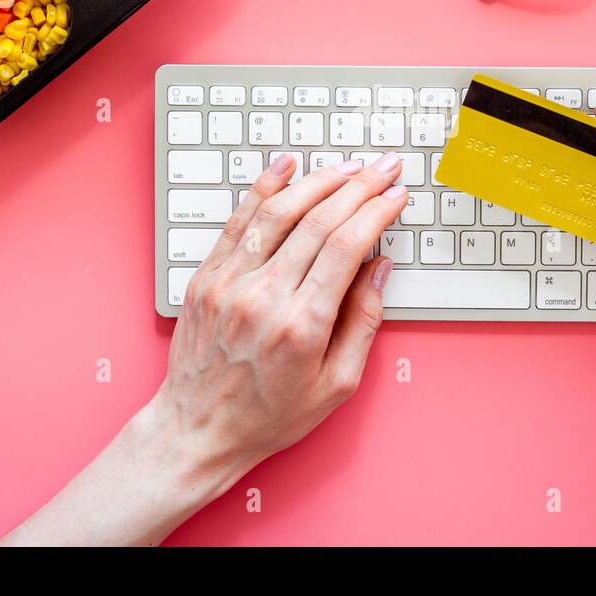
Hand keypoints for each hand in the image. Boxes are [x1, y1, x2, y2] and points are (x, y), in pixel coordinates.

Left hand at [154, 151, 408, 484]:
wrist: (199, 430)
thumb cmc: (269, 416)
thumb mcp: (336, 384)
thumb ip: (363, 321)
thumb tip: (380, 268)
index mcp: (302, 326)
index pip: (346, 246)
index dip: (377, 211)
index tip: (396, 195)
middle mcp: (263, 297)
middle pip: (318, 221)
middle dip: (359, 186)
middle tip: (383, 167)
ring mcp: (229, 284)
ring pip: (279, 211)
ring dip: (318, 180)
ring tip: (347, 165)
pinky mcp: (206, 278)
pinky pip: (238, 220)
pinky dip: (264, 187)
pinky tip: (286, 165)